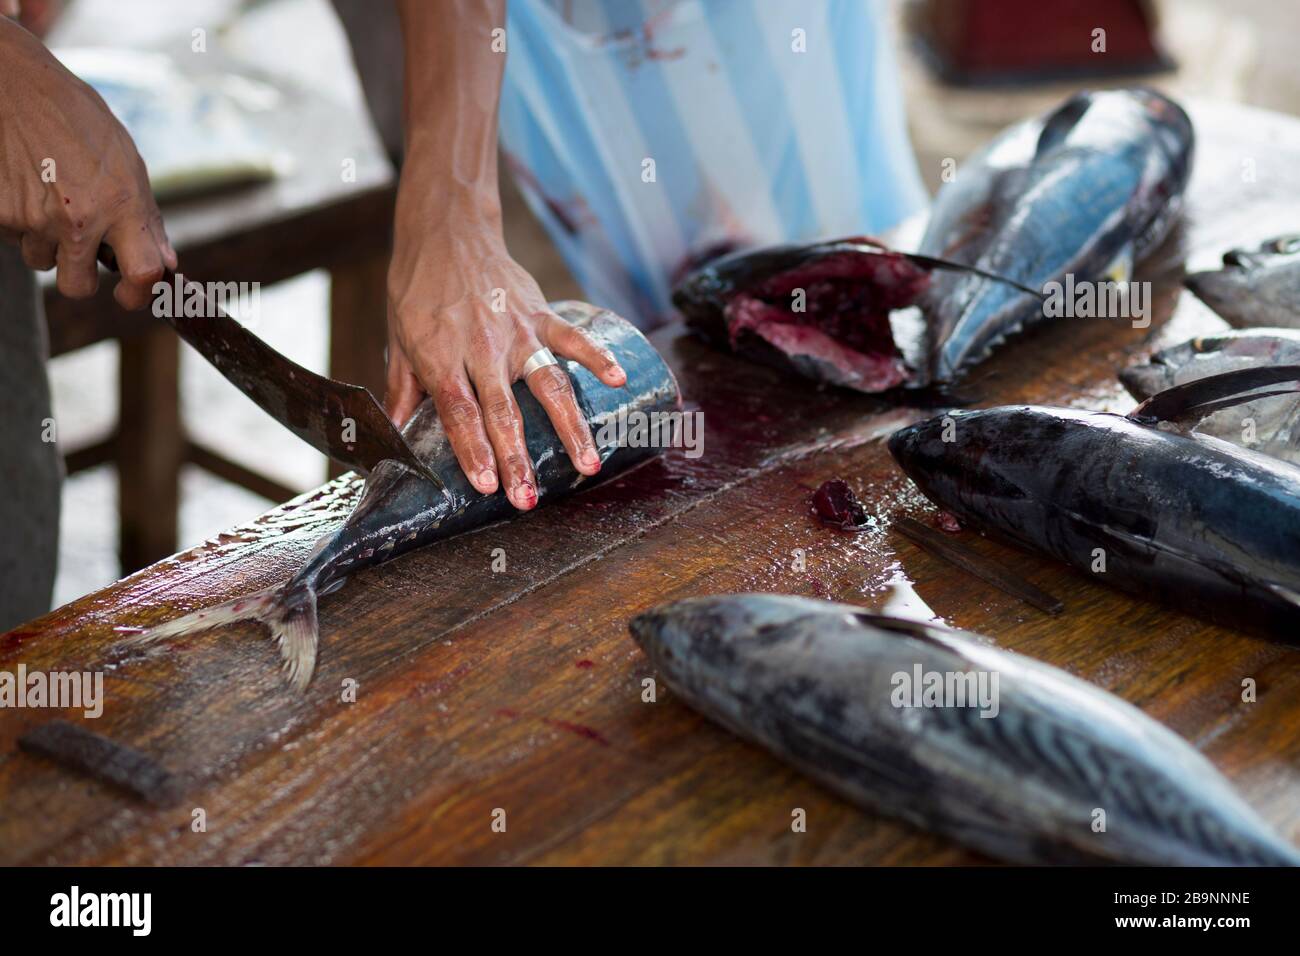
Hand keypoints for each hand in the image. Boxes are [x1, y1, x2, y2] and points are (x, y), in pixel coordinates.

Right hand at [0, 17, 174, 307]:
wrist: (17, 84)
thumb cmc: (80, 122)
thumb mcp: (128, 163)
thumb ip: (146, 219)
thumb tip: (165, 267)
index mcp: (121, 205)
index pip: (142, 274)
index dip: (138, 295)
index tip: (131, 296)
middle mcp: (78, 218)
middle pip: (76, 288)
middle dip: (79, 277)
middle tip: (80, 250)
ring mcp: (34, 218)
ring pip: (41, 260)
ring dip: (47, 241)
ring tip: (50, 195)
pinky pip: (14, 236)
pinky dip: (20, 219)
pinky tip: (27, 184)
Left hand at [386, 204, 625, 509]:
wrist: (445, 231)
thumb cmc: (417, 291)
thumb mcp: (398, 342)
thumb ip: (403, 393)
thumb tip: (392, 442)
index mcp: (441, 357)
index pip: (459, 412)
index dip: (472, 450)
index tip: (487, 484)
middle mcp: (481, 347)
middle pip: (503, 411)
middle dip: (517, 458)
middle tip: (528, 498)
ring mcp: (516, 331)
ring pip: (547, 384)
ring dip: (569, 427)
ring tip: (587, 465)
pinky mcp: (540, 313)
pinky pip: (572, 337)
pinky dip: (597, 356)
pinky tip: (619, 380)